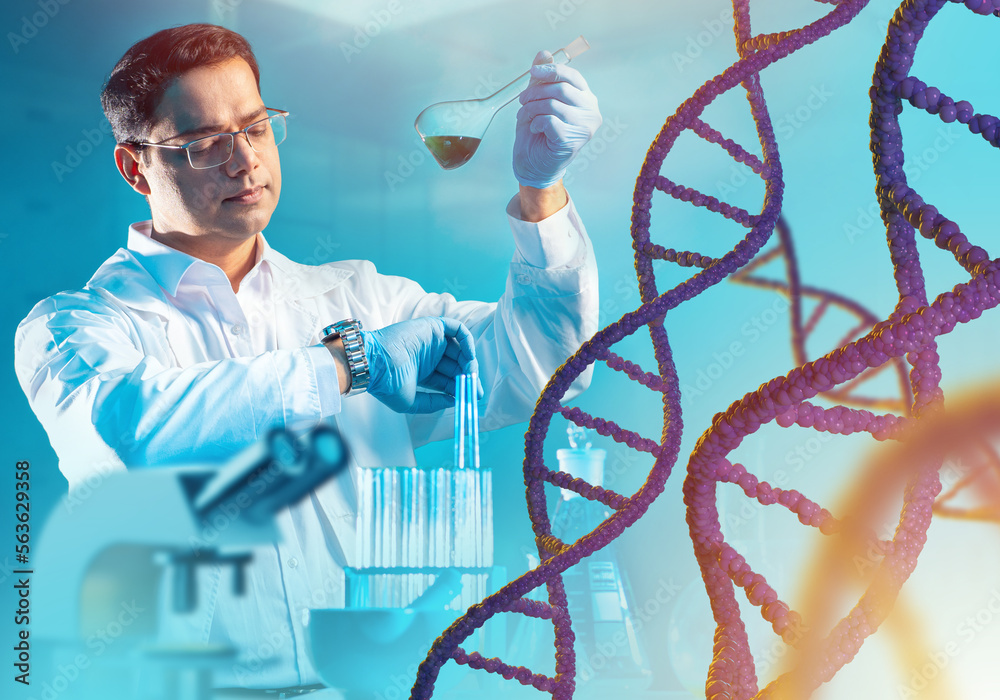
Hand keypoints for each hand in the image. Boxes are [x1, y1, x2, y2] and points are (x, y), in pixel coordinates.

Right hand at [362, 317, 481, 413]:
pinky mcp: (432, 327)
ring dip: (469, 362)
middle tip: (476, 389)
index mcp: (423, 372)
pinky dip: (467, 340)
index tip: (472, 398)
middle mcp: (429, 356)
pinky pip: (457, 329)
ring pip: (460, 350)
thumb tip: (454, 401)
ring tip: (471, 375)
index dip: (462, 387)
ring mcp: (432, 341)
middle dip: (469, 377)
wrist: (375, 364)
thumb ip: (434, 403)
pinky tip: (469, 357)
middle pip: (457, 365)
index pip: (449, 379)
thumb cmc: (386, 384)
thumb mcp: (412, 402)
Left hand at [513, 51, 601, 189]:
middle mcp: (591, 112)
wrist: (534, 164)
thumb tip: (544, 53)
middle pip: (561, 89)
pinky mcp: (572, 141)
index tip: (532, 73)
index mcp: (586, 99)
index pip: (572, 77)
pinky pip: (549, 121)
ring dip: (532, 108)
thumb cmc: (538, 133)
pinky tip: (534, 128)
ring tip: (525, 116)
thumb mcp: (538, 100)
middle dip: (536, 92)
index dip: (551, 71)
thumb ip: (543, 79)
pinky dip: (536, 122)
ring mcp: (584, 128)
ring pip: (553, 105)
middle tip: (522, 101)